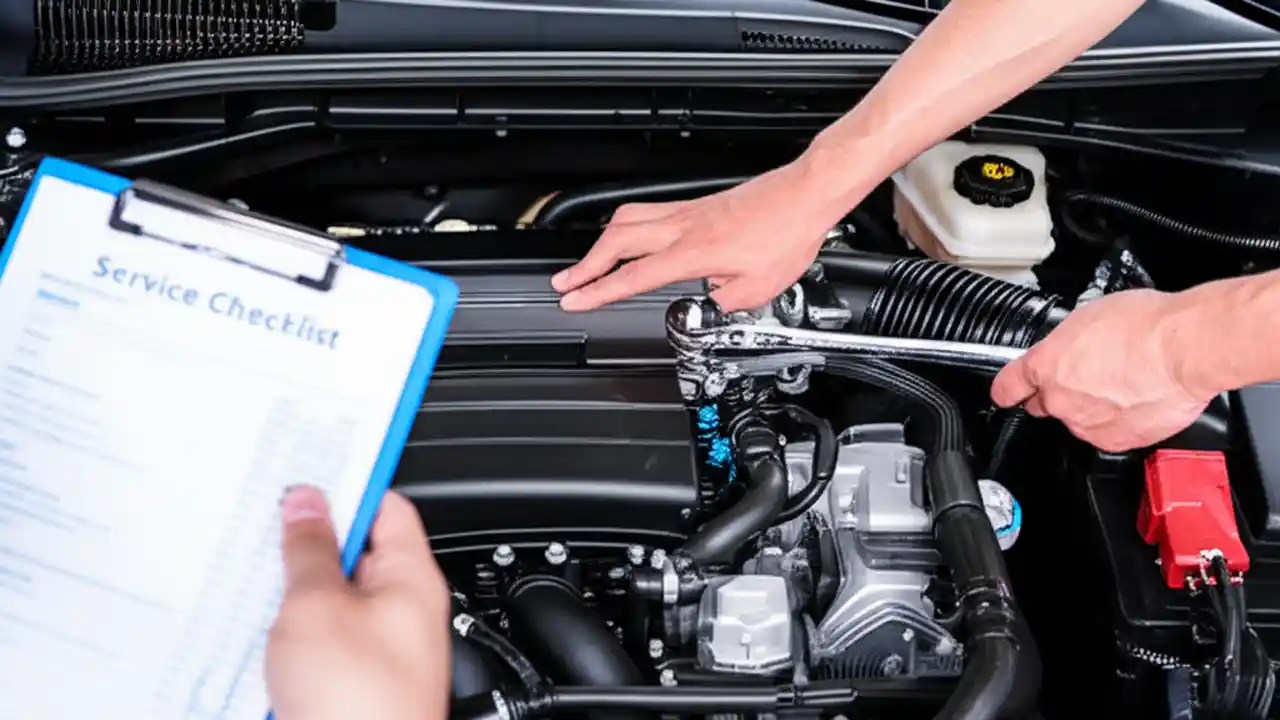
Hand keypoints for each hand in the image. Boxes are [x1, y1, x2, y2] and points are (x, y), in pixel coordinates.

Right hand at [266, 486, 449, 719]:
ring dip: (288, 593)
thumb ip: (310, 551)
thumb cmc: (358, 707)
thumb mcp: (317, 608)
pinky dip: (284, 637)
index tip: (304, 474)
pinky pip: (314, 646)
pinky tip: (249, 636)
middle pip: (351, 556)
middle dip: (304, 543)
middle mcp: (398, 614)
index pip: (387, 508)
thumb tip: (307, 502)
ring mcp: (373, 653)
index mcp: (410, 580)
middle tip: (260, 526)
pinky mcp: (346, 688)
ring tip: (245, 580)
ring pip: (325, 603)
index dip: (346, 486)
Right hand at [551, 156, 855, 312]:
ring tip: (586, 261)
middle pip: (616, 241)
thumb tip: (713, 299)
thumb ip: (727, 300)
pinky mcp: (696, 205)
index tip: (576, 301)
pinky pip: (647, 213)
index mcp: (693, 252)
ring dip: (601, 242)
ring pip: (628, 220)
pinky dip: (626, 226)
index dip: (599, 292)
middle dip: (584, 265)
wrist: (805, 194)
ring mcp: (687, 211)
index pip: (634, 276)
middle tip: (564, 283)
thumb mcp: (761, 288)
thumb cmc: (787, 233)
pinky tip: (628, 236)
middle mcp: (683, 227)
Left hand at [990, 289, 1214, 452]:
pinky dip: (1119, 423)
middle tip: (1090, 378)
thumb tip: (1072, 349)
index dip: (1007, 389)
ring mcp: (1085, 423)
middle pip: (1045, 404)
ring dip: (1092, 408)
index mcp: (1046, 365)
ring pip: (1078, 420)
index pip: (1008, 385)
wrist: (1184, 350)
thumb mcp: (1090, 316)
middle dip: (1059, 394)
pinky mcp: (1114, 441)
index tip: (1007, 392)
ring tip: (1124, 385)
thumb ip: (1069, 343)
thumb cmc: (1145, 326)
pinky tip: (1137, 401)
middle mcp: (1059, 399)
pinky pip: (1108, 434)